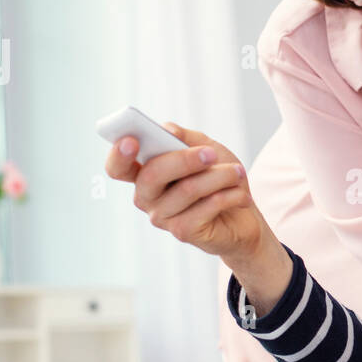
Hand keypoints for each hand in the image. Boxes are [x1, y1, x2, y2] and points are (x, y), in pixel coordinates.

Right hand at [103, 122, 265, 259]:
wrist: (243, 216)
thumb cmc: (218, 178)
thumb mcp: (205, 148)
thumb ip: (184, 137)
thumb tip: (166, 130)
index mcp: (144, 173)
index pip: (118, 167)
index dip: (118, 154)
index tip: (131, 140)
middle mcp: (146, 197)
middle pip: (152, 174)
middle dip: (184, 159)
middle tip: (211, 154)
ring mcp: (162, 217)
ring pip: (187, 189)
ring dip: (219, 176)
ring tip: (238, 172)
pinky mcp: (182, 232)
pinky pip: (206, 207)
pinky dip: (229, 195)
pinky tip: (242, 195)